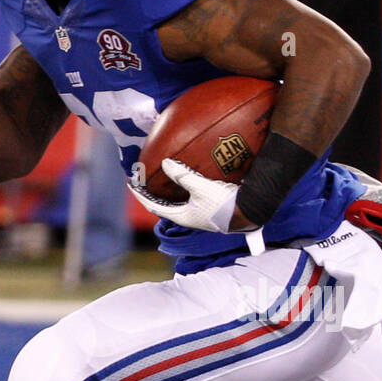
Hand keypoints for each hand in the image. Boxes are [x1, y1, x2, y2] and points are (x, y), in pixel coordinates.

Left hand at [129, 158, 257, 234]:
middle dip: (152, 193)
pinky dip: (182, 189)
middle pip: (163, 205)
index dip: (141, 195)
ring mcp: (199, 214)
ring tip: (161, 179)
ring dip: (167, 192)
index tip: (131, 183)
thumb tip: (165, 163)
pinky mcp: (209, 209)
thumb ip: (183, 176)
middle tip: (143, 180)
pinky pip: (189, 198)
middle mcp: (188, 217)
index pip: (154, 206)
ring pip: (177, 202)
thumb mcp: (201, 188)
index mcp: (182, 216)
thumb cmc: (224, 205)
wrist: (250, 213)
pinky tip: (187, 178)